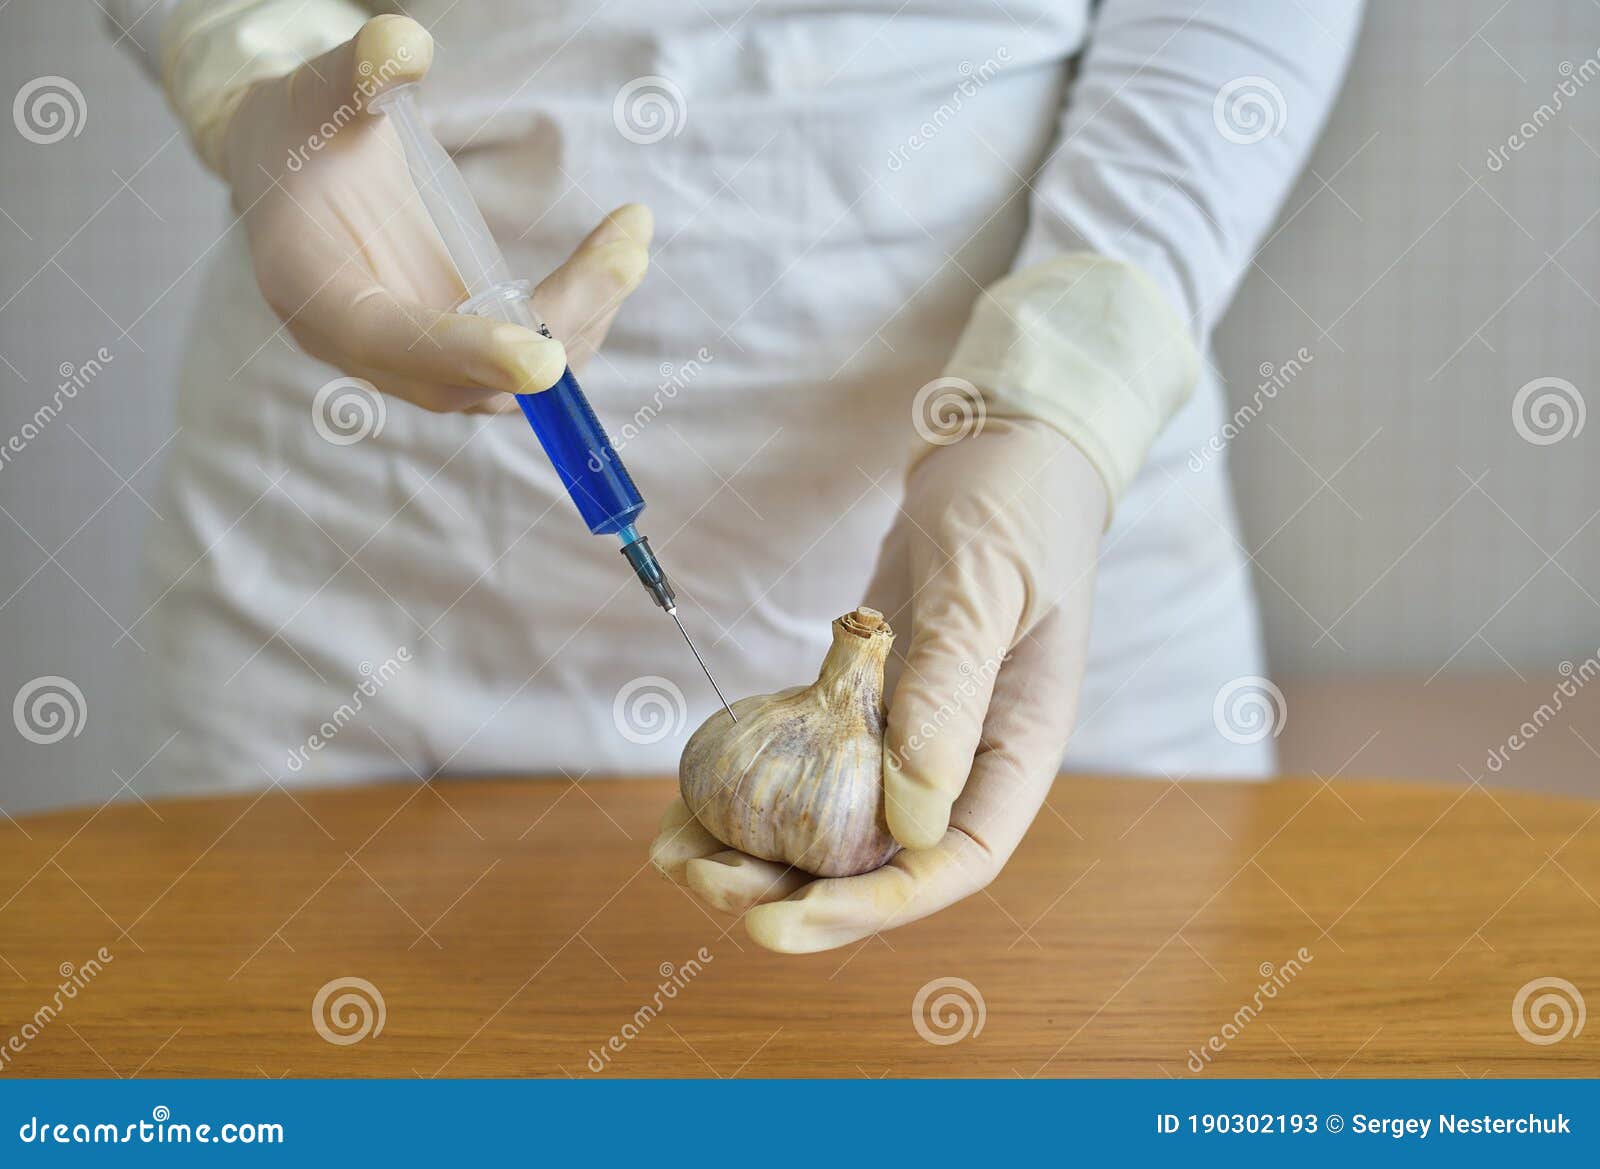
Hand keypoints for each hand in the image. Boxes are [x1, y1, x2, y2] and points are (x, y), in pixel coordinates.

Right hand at [221, 15, 649, 413]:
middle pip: (467, 379)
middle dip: (558, 325)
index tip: (539, 359)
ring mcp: (417, 360)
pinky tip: (618, 255)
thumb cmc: (305, 129)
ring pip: (511, 384)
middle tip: (625, 254)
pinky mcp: (460, 350)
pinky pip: (528, 360)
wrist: (295, 171)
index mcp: (312, 290)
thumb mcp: (323, 92)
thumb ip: (362, 73)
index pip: (385, 340)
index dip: (462, 352)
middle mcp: (364, 348)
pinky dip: (581, 315)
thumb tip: (405, 46)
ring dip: (584, 317)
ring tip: (631, 238)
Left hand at [652, 418, 1104, 951]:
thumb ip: (951, 693)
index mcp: (1014, 751)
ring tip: (675, 858)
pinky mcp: (857, 704)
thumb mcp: (986, 589)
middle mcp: (960, 760)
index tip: (786, 919)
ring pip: (829, 822)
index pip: (952, 860)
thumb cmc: (1014, 509)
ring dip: (754, 852)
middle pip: (878, 859)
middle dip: (792, 889)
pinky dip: (745, 788)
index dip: (873, 906)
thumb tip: (907, 821)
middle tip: (707, 887)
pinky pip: (800, 764)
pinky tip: (683, 807)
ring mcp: (905, 735)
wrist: (996, 448)